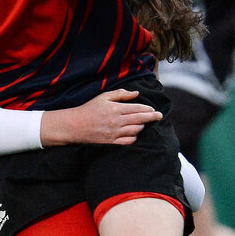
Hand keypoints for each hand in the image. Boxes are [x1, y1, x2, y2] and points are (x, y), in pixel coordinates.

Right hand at [41, 89, 162, 146]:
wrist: (75, 125)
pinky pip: (129, 141)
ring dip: (142, 126)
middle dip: (152, 117)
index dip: (148, 109)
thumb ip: (121, 94)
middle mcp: (117, 121)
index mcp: (115, 109)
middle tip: (159, 116)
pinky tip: (135, 133)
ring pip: (136, 130)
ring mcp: (115, 133)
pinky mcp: (112, 142)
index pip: (137, 108)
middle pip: (140, 119)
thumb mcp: (104, 97)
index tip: (154, 110)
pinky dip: (134, 137)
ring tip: (144, 123)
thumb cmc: (89, 109)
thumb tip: (136, 93)